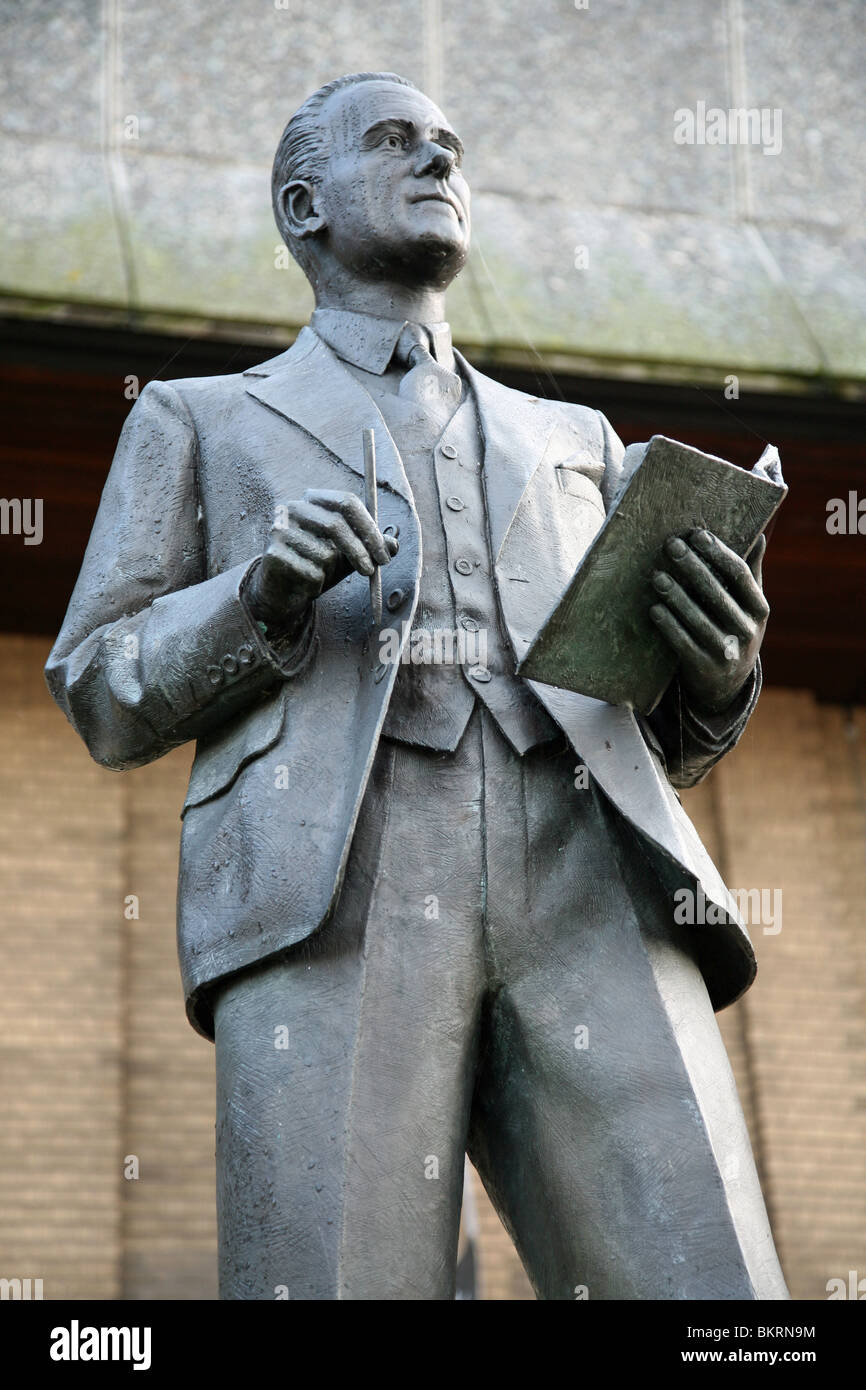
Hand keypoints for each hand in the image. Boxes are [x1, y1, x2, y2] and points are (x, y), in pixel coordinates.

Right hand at [247, 489, 397, 635]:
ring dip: (331, 572)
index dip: (369, 528)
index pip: (347, 502)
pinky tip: (305, 583)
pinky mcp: (273, 554)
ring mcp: (279, 530)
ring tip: (319, 575)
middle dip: (360, 551)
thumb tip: (394, 544)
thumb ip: (369, 547)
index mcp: (312, 501)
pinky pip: (311, 572)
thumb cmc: (316, 566)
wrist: (282, 592)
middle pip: (336, 525)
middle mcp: (292, 508)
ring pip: (325, 554)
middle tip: (372, 572)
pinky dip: (316, 584)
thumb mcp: (347, 556)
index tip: (385, 553)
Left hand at [649, 529, 768, 714]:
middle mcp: (748, 631)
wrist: (726, 684)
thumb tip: (759, 536)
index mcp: (760, 609)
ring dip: (676, 596)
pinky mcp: (705, 669)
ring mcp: (727, 652)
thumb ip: (750, 574)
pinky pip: (684, 644)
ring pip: (699, 620)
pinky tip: (654, 609)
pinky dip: (669, 626)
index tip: (696, 535)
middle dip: (693, 567)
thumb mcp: (748, 607)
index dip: (718, 553)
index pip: (740, 575)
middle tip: (671, 546)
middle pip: (717, 594)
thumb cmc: (734, 630)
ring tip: (657, 577)